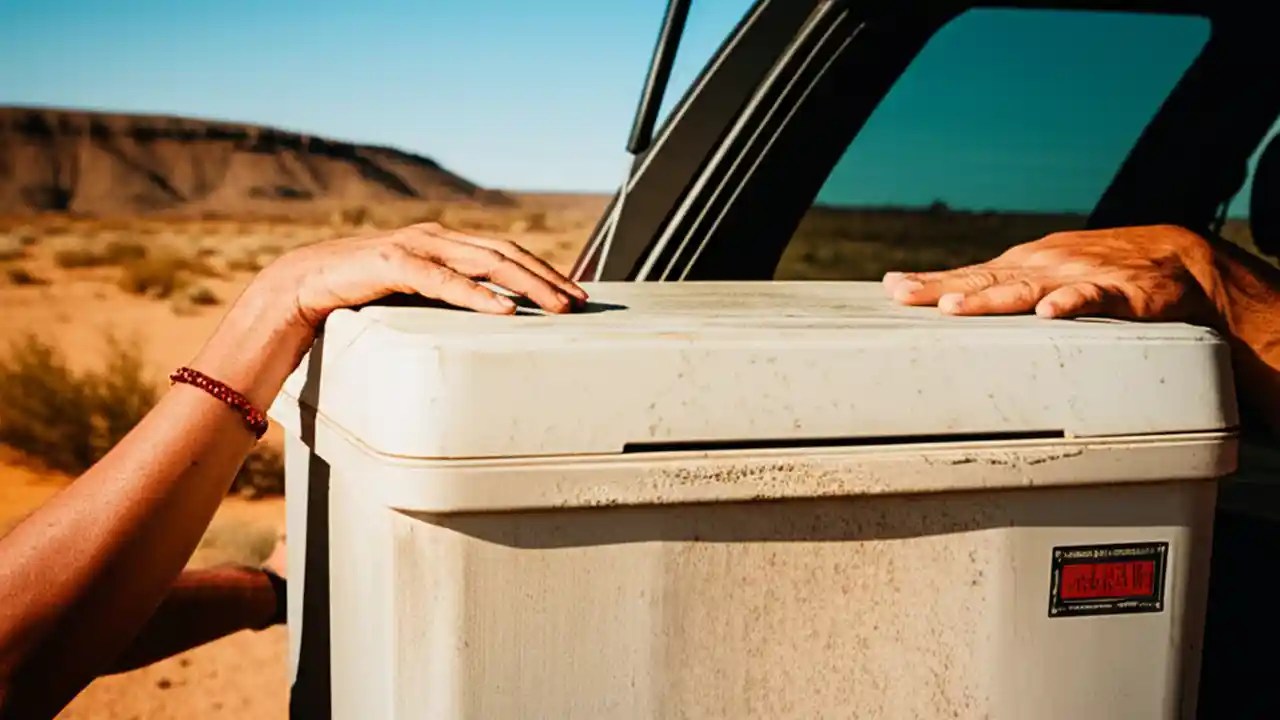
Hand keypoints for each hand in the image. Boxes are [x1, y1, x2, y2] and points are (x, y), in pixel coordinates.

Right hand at [257, 222, 587, 330]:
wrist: (299, 286)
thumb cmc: (359, 296)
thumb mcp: (415, 297)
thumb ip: (448, 299)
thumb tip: (492, 322)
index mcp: (445, 244)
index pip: (507, 254)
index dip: (544, 272)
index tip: (576, 293)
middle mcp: (436, 238)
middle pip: (506, 254)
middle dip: (547, 278)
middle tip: (579, 302)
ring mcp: (415, 245)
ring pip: (484, 262)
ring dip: (525, 285)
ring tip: (555, 306)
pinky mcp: (391, 261)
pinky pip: (441, 280)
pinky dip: (474, 295)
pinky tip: (501, 311)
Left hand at [881, 225, 1223, 324]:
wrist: (1180, 258)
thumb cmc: (1103, 269)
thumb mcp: (1046, 276)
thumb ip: (1002, 289)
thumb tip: (947, 299)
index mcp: (1025, 267)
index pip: (969, 275)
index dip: (930, 282)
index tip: (893, 289)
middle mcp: (1044, 268)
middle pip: (985, 280)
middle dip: (942, 288)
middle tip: (905, 295)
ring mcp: (1080, 277)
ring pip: (1028, 289)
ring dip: (990, 298)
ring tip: (954, 307)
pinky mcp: (1123, 293)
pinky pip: (1094, 298)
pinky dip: (1072, 303)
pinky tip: (1050, 313)